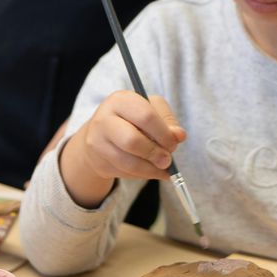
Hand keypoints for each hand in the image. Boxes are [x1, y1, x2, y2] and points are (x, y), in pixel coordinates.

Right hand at [59, 91, 185, 205]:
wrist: (102, 134)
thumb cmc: (133, 119)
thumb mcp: (152, 110)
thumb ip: (168, 122)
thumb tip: (179, 136)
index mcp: (121, 100)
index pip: (146, 116)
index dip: (164, 134)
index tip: (174, 144)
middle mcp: (104, 119)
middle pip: (132, 141)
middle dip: (155, 154)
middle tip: (168, 160)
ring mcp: (97, 142)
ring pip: (128, 162)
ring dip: (150, 169)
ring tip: (163, 169)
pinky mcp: (98, 161)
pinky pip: (124, 173)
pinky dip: (142, 175)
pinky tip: (150, 171)